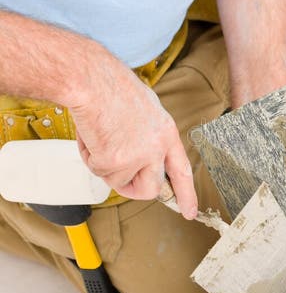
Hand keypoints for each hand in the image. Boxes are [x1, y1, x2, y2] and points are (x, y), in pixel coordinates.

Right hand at [70, 55, 197, 218]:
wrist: (93, 80)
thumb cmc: (113, 88)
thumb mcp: (144, 110)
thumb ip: (147, 136)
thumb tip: (141, 158)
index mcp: (167, 133)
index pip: (182, 170)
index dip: (187, 194)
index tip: (190, 212)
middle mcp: (157, 147)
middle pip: (151, 189)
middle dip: (133, 188)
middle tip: (118, 173)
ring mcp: (137, 156)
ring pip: (118, 181)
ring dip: (104, 164)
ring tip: (100, 135)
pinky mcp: (114, 161)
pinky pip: (97, 171)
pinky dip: (89, 156)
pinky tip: (91, 133)